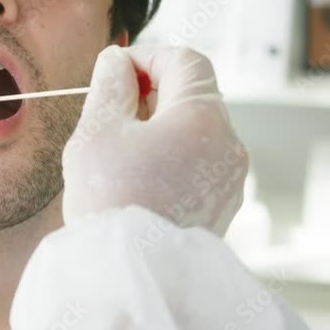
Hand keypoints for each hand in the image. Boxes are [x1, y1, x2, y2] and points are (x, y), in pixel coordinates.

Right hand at [61, 45, 248, 235]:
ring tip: (121, 152)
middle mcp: (229, 144)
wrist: (128, 272)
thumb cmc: (111, 200)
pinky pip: (199, 165)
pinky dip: (172, 159)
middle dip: (152, 94)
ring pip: (196, 132)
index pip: (185, 59)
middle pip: (193, 95)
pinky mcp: (223, 206)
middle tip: (111, 112)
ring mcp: (231, 179)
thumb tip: (117, 61)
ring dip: (161, 128)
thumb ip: (110, 84)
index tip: (114, 72)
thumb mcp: (98, 129)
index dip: (146, 57)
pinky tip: (138, 180)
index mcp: (204, 116)